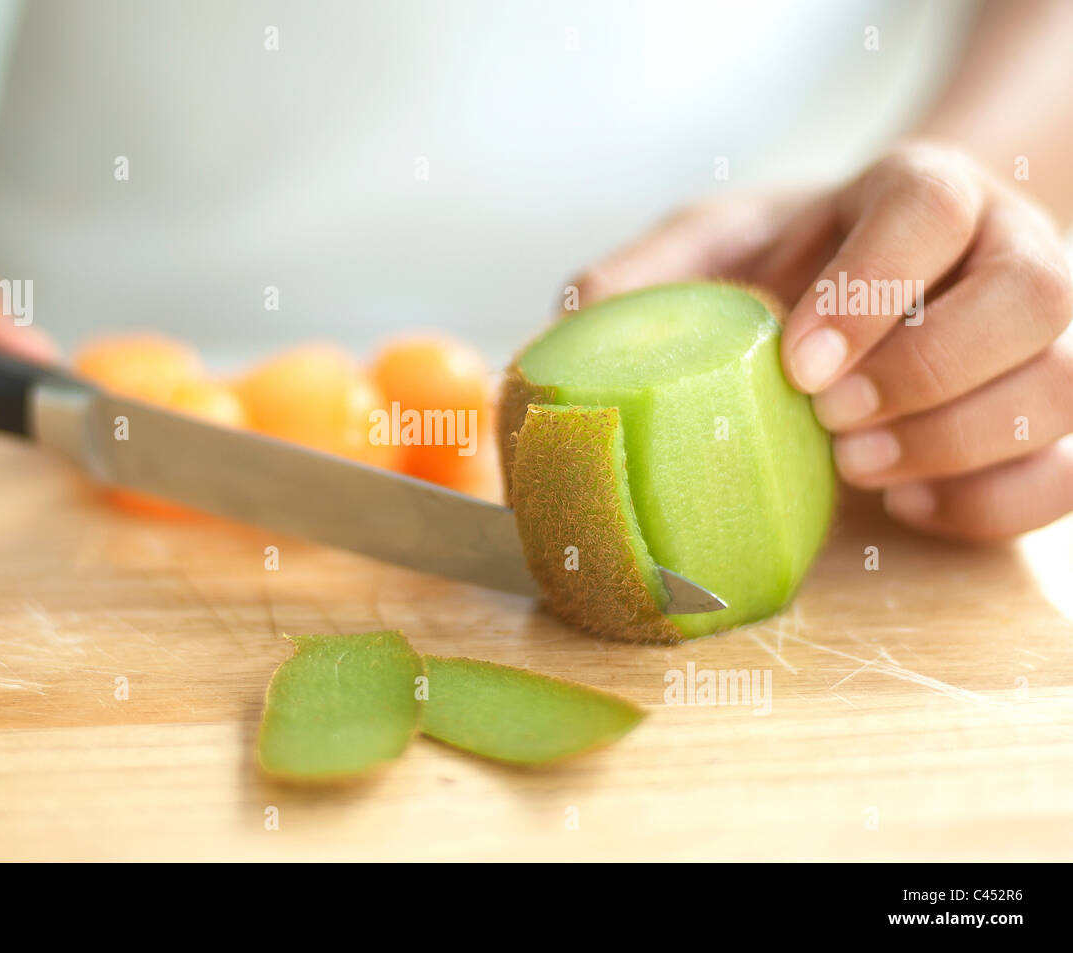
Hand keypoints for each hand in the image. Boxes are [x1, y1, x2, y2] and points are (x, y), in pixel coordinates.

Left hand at [573, 142, 1072, 541]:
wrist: (872, 287)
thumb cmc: (790, 266)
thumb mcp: (711, 247)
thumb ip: (648, 275)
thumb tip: (562, 332)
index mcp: (922, 194)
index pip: (930, 211)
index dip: (871, 288)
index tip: (797, 361)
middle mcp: (1005, 254)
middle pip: (1030, 296)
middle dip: (925, 374)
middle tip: (829, 423)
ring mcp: (1043, 337)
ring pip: (1058, 387)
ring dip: (957, 443)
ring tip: (856, 471)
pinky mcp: (1049, 419)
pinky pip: (1063, 472)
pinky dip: (989, 503)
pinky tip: (908, 506)